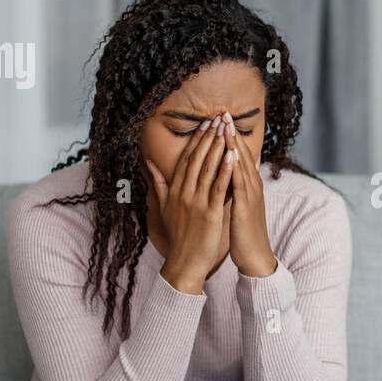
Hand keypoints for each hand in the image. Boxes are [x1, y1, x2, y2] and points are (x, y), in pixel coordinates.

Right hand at [146, 117, 233, 293]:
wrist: (184, 262)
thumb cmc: (179, 236)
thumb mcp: (164, 207)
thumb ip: (158, 184)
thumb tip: (149, 163)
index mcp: (175, 191)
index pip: (186, 159)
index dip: (196, 140)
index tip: (204, 124)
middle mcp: (184, 193)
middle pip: (197, 159)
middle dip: (208, 137)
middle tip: (217, 119)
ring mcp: (196, 202)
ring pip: (208, 169)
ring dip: (217, 147)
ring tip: (225, 129)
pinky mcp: (210, 212)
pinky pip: (218, 187)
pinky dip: (226, 169)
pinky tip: (232, 154)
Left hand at [223, 113, 277, 277]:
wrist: (255, 255)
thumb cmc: (244, 232)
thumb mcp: (238, 205)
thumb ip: (233, 188)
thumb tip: (226, 174)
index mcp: (248, 185)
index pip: (239, 155)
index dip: (230, 135)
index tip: (221, 118)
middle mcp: (252, 185)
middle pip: (242, 153)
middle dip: (232, 132)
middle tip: (223, 111)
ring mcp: (252, 194)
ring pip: (242, 163)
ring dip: (234, 142)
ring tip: (225, 124)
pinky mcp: (247, 205)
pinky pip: (241, 182)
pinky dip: (236, 165)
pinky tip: (230, 152)